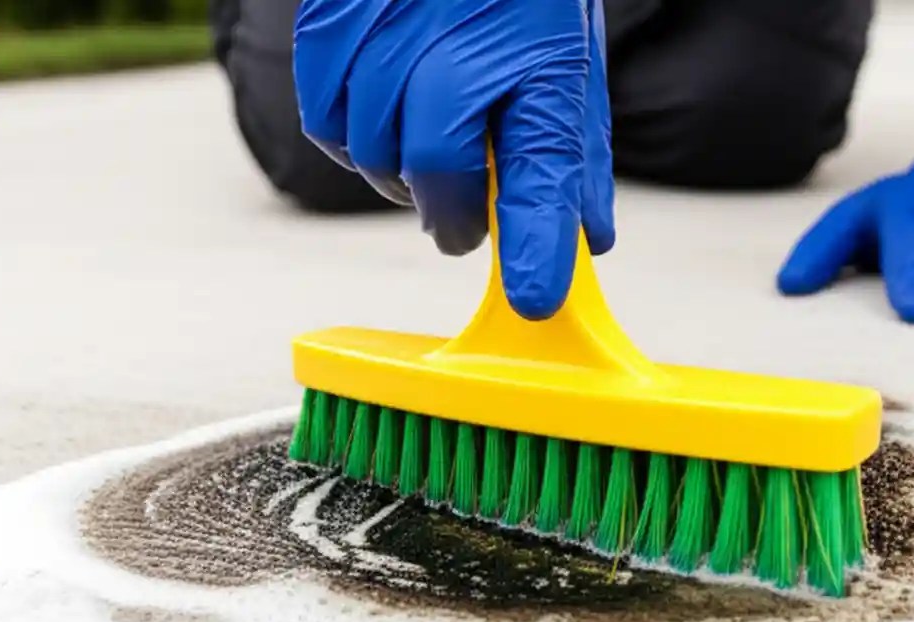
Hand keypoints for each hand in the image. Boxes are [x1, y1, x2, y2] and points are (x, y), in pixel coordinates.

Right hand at [293, 0, 615, 319]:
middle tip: (462, 225)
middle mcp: (463, 41)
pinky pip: (323, 116)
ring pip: (369, 150)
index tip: (533, 301)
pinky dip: (349, 139)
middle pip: (435, 170)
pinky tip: (380, 121)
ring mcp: (390, 26)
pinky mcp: (333, 16)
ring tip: (423, 158)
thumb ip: (572, 157)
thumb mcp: (568, 63)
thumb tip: (590, 243)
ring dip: (397, 177)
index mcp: (542, 60)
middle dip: (449, 217)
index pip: (540, 172)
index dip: (535, 247)